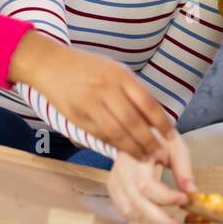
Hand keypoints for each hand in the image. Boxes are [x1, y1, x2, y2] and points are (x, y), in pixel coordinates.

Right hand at [9, 31, 176, 161]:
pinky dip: (114, 145)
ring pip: (116, 133)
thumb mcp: (115, 70)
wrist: (51, 65)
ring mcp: (89, 104)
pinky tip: (124, 151)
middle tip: (160, 155)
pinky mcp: (77, 118)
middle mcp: (106, 90)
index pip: (147, 103)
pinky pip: (99, 135)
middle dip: (149, 142)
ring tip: (145, 158)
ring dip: (132, 149)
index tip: (171, 136)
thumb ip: (133, 91)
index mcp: (120, 76)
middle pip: (133, 122)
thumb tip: (154, 117)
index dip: (161, 123)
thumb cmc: (88, 67)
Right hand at [107, 132, 196, 223]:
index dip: (167, 197)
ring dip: (149, 219)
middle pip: (136, 203)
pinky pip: (124, 209)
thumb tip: (192, 191)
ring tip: (168, 220)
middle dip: (158, 218)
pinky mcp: (112, 188)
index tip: (185, 199)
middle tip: (177, 223)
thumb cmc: (158, 138)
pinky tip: (154, 215)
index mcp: (135, 158)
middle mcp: (121, 171)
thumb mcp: (174, 146)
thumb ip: (183, 168)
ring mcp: (114, 181)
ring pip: (129, 210)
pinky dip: (139, 216)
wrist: (136, 129)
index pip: (148, 185)